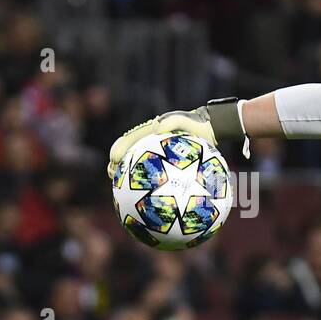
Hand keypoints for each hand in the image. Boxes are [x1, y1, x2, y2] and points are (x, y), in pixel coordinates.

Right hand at [106, 98, 244, 181]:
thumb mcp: (184, 120)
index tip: (114, 160)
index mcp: (147, 135)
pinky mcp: (165, 165)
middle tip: (112, 176)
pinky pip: (155, 176)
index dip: (117, 151)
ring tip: (123, 190)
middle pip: (126, 156)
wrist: (208, 130)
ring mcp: (156, 156)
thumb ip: (171, 121)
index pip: (126, 142)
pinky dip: (149, 185)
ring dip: (127, 177)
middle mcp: (148, 145)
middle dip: (115, 165)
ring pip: (137, 167)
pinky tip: (150, 199)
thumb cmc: (195, 124)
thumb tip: (156, 129)